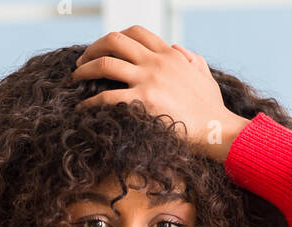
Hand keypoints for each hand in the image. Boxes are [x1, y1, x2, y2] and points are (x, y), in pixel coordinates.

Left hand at [71, 25, 246, 161]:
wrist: (216, 129)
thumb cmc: (210, 107)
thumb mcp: (203, 74)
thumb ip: (190, 58)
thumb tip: (176, 47)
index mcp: (169, 54)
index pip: (136, 32)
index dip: (114, 37)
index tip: (103, 48)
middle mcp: (156, 62)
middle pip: (114, 41)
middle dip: (93, 48)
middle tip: (81, 62)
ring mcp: (148, 80)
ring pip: (105, 63)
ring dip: (84, 70)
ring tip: (75, 79)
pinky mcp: (142, 101)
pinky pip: (106, 97)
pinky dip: (89, 102)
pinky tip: (82, 107)